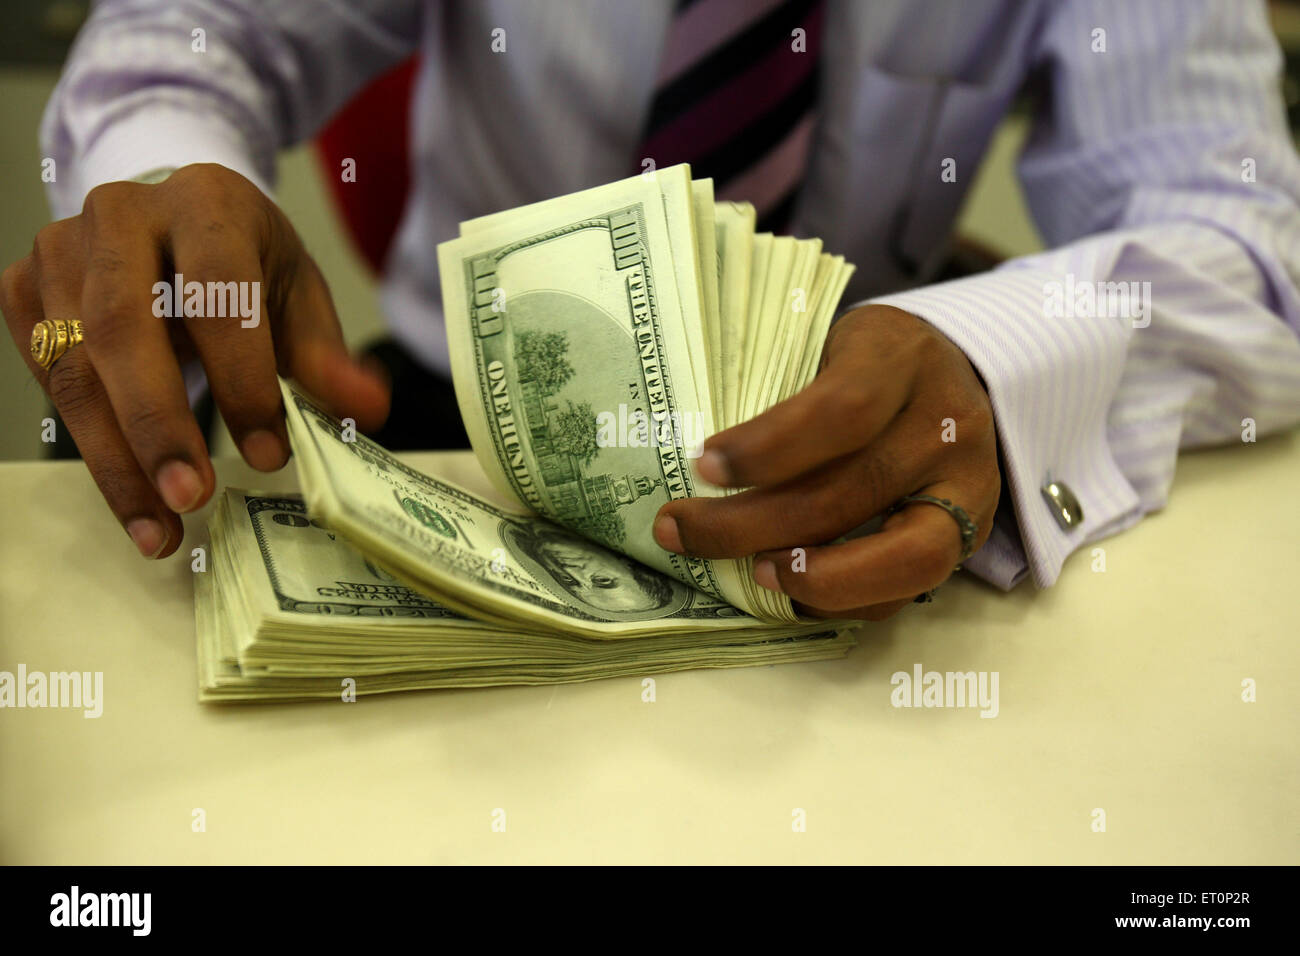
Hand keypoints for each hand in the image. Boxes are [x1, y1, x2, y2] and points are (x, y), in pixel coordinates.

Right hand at [0, 163, 388, 557]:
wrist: (175, 223)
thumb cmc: (244, 268)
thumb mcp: (298, 299)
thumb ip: (328, 356)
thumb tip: (367, 407)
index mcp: (207, 204)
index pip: (217, 290)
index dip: (241, 376)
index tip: (269, 452)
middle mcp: (121, 214)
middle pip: (122, 324)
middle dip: (158, 423)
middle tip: (192, 498)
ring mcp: (59, 249)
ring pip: (71, 362)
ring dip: (115, 457)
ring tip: (159, 527)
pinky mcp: (22, 289)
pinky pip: (46, 377)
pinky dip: (88, 446)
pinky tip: (130, 498)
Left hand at [653, 304, 1000, 619]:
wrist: (953, 378)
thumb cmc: (865, 361)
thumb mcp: (826, 344)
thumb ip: (781, 389)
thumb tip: (701, 466)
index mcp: (902, 357)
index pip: (843, 409)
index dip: (768, 448)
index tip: (702, 466)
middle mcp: (947, 424)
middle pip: (850, 490)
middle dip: (751, 524)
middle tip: (680, 530)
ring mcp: (968, 485)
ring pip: (899, 554)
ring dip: (808, 577)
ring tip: (747, 573)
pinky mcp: (972, 534)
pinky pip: (907, 588)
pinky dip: (840, 600)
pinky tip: (785, 589)